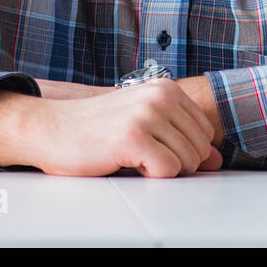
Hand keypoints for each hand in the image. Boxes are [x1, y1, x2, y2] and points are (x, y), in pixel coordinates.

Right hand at [20, 78, 223, 177]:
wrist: (49, 128)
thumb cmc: (94, 129)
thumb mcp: (144, 124)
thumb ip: (181, 138)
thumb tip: (217, 159)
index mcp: (166, 89)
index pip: (205, 133)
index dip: (183, 151)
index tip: (153, 147)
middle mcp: (160, 96)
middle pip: (200, 150)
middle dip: (175, 163)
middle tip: (140, 155)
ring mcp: (147, 115)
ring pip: (187, 162)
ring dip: (160, 170)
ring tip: (131, 157)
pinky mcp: (133, 137)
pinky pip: (167, 171)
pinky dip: (150, 177)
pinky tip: (126, 163)